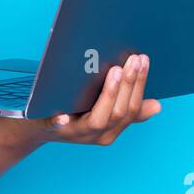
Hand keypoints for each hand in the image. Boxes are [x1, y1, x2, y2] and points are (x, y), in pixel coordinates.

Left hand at [27, 53, 160, 144]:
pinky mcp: (52, 130)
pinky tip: (64, 114)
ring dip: (109, 94)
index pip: (132, 109)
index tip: (143, 60)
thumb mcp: (101, 111)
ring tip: (114, 71)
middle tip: (133, 59)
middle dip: (129, 84)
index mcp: (112, 130)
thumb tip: (157, 106)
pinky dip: (62, 121)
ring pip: (98, 119)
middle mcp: (97, 134)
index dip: (140, 85)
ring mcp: (76, 134)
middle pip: (119, 113)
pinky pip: (58, 127)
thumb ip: (125, 108)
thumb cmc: (71, 112)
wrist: (36, 127)